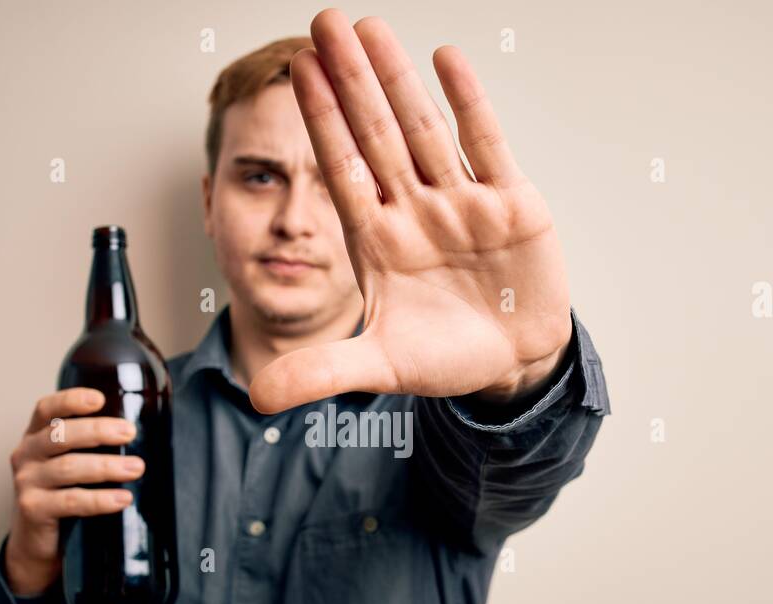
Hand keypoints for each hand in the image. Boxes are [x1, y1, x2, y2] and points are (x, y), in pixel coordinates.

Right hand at [5, 388, 144, 595]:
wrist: (35, 545)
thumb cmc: (62, 498)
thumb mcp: (70, 467)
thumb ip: (91, 449)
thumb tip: (146, 437)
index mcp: (36, 436)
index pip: (47, 408)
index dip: (71, 400)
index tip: (99, 399)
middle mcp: (26, 455)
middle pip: (60, 435)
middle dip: (98, 431)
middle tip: (130, 433)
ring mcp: (26, 482)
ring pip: (69, 467)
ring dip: (106, 466)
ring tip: (136, 468)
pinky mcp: (33, 509)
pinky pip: (71, 501)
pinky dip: (99, 499)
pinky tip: (122, 499)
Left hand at [249, 9, 573, 414]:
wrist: (513, 365)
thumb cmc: (446, 359)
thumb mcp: (381, 368)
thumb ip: (323, 373)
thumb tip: (259, 397)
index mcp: (379, 240)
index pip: (342, 169)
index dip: (320, 120)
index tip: (299, 69)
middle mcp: (414, 211)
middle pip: (376, 135)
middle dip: (350, 80)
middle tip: (324, 22)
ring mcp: (462, 202)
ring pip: (425, 129)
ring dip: (398, 79)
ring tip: (370, 28)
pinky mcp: (512, 204)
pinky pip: (487, 145)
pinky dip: (469, 104)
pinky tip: (446, 60)